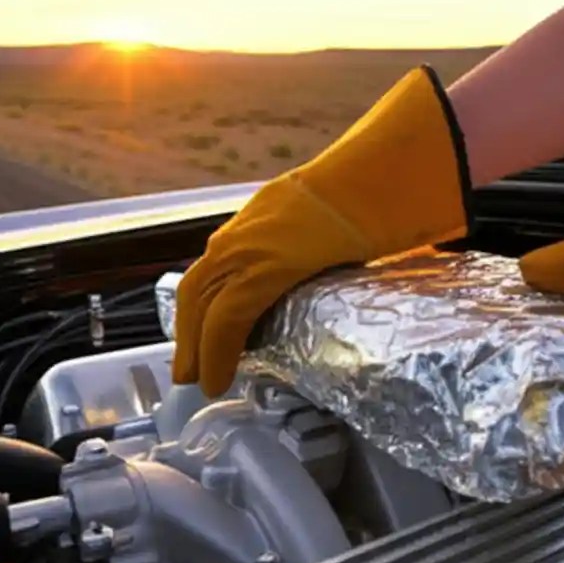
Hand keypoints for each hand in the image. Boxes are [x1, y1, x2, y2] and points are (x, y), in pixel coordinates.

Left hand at [173, 66, 471, 397]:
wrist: (376, 182)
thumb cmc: (370, 201)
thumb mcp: (330, 227)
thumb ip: (320, 249)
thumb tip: (345, 269)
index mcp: (257, 222)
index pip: (214, 268)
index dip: (202, 304)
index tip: (200, 333)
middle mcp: (240, 236)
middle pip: (195, 290)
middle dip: (187, 332)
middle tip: (187, 369)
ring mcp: (245, 251)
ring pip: (200, 307)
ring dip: (195, 348)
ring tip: (198, 380)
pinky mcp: (260, 271)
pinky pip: (225, 320)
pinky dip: (216, 353)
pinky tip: (216, 377)